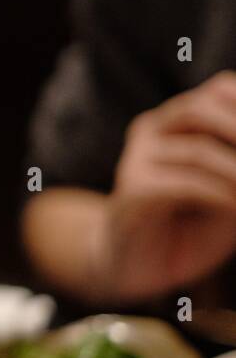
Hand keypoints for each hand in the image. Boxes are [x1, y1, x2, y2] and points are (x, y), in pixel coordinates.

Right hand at [102, 70, 235, 301]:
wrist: (138, 267)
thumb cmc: (192, 227)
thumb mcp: (232, 192)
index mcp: (177, 122)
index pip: (220, 90)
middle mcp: (152, 130)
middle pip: (201, 108)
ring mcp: (136, 159)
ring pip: (198, 150)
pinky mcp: (132, 191)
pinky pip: (185, 185)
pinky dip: (222, 197)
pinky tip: (235, 209)